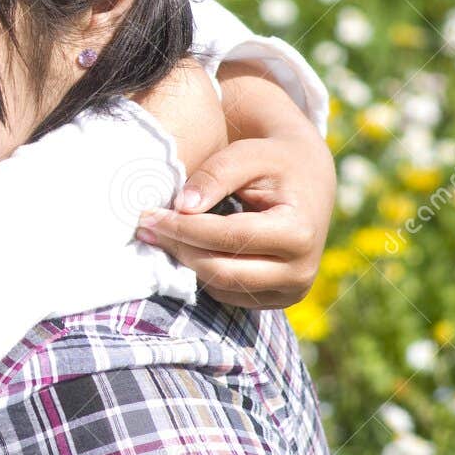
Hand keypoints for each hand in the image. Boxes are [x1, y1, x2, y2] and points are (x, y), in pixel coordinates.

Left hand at [137, 69, 334, 308]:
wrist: (307, 180)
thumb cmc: (273, 161)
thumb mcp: (248, 155)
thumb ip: (215, 175)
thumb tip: (182, 207)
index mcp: (299, 233)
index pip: (229, 237)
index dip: (184, 228)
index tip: (149, 216)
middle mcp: (301, 270)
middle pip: (223, 270)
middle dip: (179, 249)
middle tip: (146, 230)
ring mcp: (290, 290)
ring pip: (222, 287)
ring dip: (185, 264)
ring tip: (160, 237)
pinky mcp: (277, 298)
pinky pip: (228, 294)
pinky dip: (201, 273)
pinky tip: (183, 248)